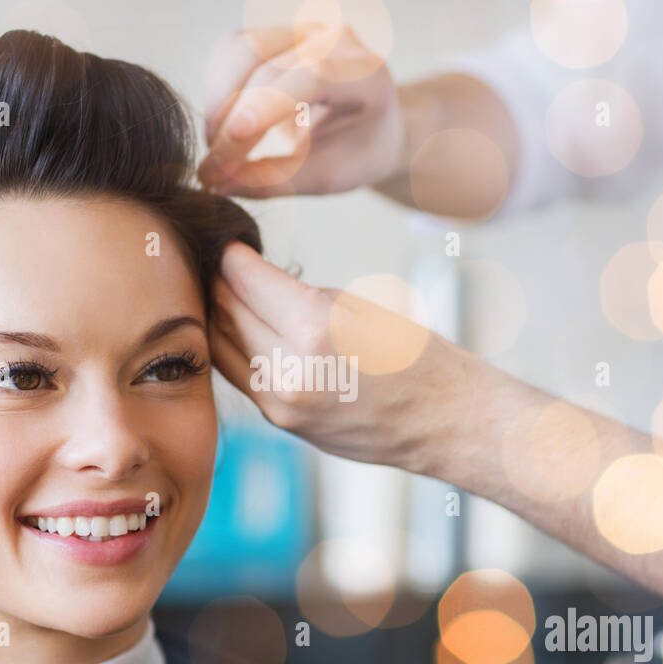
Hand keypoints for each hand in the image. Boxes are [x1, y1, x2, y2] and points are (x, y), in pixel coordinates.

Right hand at [197, 25, 405, 197]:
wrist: (374, 125)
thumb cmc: (357, 153)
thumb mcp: (327, 177)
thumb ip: (276, 180)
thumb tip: (218, 184)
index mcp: (366, 76)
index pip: (312, 75)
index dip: (267, 102)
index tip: (232, 138)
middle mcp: (336, 41)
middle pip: (265, 61)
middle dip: (231, 116)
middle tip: (214, 167)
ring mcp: (304, 30)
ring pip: (241, 49)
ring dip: (218, 99)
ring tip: (217, 146)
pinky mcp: (277, 33)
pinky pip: (231, 49)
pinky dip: (217, 86)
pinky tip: (222, 122)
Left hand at [210, 240, 477, 474]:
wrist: (442, 420)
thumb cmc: (413, 353)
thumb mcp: (358, 305)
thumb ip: (297, 293)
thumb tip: (247, 279)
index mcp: (315, 330)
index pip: (245, 280)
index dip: (233, 256)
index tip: (231, 243)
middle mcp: (289, 371)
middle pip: (225, 312)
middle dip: (222, 282)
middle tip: (225, 263)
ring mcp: (280, 403)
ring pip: (221, 346)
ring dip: (220, 315)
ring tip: (231, 292)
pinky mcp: (279, 421)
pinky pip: (238, 374)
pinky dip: (234, 346)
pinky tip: (245, 328)